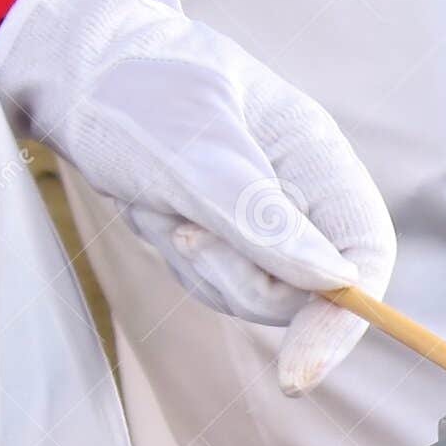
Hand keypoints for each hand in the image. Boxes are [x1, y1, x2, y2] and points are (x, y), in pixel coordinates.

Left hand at [0, 0, 396, 395]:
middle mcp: (302, 194)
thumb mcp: (191, 150)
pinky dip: (180, 262)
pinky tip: (156, 209)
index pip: (365, 251)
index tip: (300, 371)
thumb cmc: (138, 94)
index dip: (345, 318)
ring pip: (257, 298)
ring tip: (162, 202)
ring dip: (200, 266)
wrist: (81, 75)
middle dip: (239, 277)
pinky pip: (218, 289)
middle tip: (183, 228)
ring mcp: (268, 222)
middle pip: (308, 292)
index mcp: (315, 154)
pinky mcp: (231, 242)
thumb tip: (331, 281)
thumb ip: (259, 216)